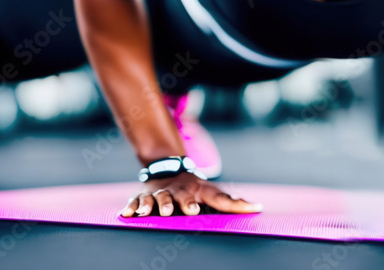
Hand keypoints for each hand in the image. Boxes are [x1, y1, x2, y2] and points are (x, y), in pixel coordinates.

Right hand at [119, 172, 262, 216]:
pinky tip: (126, 214)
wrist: (168, 169)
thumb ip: (231, 201)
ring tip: (144, 212)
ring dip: (148, 205)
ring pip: (151, 199)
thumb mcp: (211, 191)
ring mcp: (156, 194)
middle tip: (166, 211)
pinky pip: (134, 202)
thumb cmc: (194, 187)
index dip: (192, 204)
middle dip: (166, 204)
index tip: (193, 210)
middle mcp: (172, 192)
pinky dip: (130, 207)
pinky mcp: (143, 196)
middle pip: (169, 198)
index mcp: (189, 192)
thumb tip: (257, 207)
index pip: (192, 198)